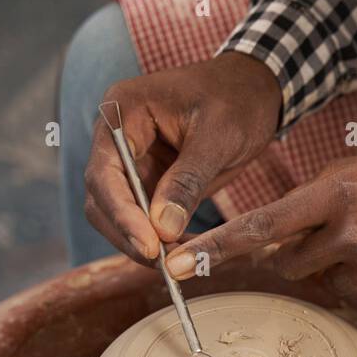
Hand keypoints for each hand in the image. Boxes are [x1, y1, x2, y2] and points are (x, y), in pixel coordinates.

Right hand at [84, 53, 281, 262]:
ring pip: (117, 213)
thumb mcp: (218, 136)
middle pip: (102, 198)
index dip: (122, 214)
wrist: (253, 90)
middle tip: (162, 266)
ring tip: (176, 263)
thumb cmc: (238, 99)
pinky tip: (184, 251)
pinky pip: (143, 216)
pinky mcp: (147, 179)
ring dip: (141, 242)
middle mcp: (116, 137)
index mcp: (123, 112)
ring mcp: (130, 159)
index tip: (149, 246)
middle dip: (128, 234)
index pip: (104, 172)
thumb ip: (188, 180)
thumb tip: (161, 228)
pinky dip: (159, 238)